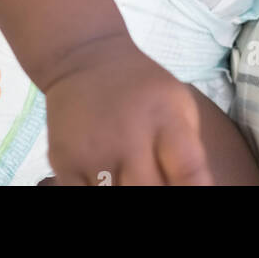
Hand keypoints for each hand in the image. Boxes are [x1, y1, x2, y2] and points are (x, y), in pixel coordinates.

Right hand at [45, 38, 212, 185]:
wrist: (85, 58)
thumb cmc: (142, 88)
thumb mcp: (178, 103)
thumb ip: (189, 152)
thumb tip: (194, 190)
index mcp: (166, 118)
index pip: (189, 171)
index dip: (195, 192)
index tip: (192, 193)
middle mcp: (128, 136)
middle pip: (150, 192)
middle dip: (158, 194)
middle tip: (156, 182)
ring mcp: (93, 152)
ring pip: (115, 199)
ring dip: (126, 193)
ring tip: (130, 178)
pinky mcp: (63, 162)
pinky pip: (81, 197)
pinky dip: (96, 195)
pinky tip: (106, 180)